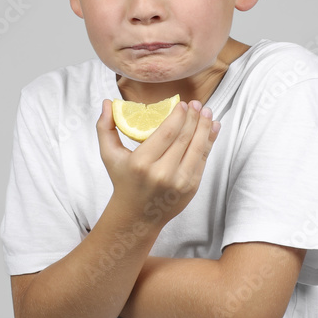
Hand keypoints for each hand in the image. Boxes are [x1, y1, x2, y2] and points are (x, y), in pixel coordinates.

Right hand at [95, 98, 219, 226]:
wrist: (137, 215)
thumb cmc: (123, 180)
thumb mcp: (109, 155)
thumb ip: (105, 127)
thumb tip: (106, 102)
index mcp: (141, 163)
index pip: (166, 133)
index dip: (178, 116)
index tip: (183, 104)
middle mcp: (162, 173)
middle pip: (184, 138)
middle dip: (193, 117)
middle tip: (196, 103)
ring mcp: (179, 182)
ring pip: (197, 148)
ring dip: (205, 127)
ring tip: (206, 111)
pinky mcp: (191, 187)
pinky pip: (203, 160)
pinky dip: (209, 142)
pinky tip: (212, 128)